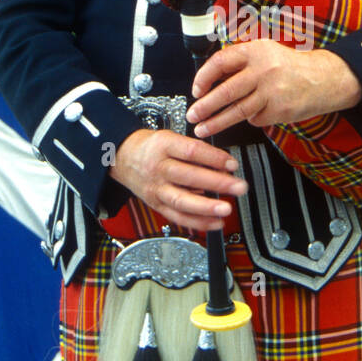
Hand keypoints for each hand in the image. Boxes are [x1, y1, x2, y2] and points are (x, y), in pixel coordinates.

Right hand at [109, 127, 247, 233]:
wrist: (122, 158)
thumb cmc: (151, 147)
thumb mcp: (170, 138)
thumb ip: (195, 152)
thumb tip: (223, 166)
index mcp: (164, 146)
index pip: (192, 151)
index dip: (214, 158)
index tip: (232, 164)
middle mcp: (159, 168)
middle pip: (189, 177)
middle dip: (217, 183)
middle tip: (239, 186)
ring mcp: (157, 189)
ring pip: (182, 200)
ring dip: (207, 207)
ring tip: (226, 208)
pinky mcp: (156, 205)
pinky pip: (178, 217)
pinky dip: (198, 222)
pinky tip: (215, 222)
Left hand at [187, 41, 361, 139]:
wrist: (324, 79)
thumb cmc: (288, 66)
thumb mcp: (265, 52)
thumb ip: (239, 62)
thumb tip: (207, 80)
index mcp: (256, 51)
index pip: (221, 62)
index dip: (204, 77)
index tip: (196, 90)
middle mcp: (264, 70)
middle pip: (227, 92)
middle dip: (205, 107)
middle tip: (192, 116)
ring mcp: (273, 92)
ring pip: (238, 111)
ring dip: (217, 122)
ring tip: (202, 129)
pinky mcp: (281, 110)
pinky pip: (256, 119)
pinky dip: (251, 119)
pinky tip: (254, 114)